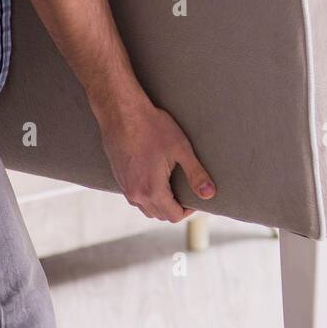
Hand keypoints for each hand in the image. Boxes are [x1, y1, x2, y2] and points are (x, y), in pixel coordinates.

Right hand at [96, 95, 216, 221]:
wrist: (121, 111)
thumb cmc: (152, 127)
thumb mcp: (180, 148)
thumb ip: (196, 174)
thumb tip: (209, 194)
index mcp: (152, 190)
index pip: (173, 216)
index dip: (188, 210)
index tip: (194, 197)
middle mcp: (135, 194)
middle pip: (159, 214)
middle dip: (174, 208)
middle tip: (184, 191)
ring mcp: (124, 186)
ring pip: (145, 208)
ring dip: (159, 203)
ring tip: (170, 186)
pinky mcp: (117, 177)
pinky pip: (134, 196)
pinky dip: (145, 195)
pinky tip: (152, 178)